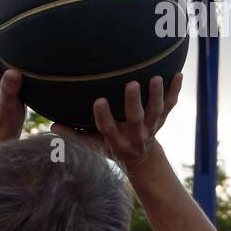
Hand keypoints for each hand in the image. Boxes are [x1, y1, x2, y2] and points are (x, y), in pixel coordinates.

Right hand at [51, 74, 182, 171]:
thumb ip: (74, 135)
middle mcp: (135, 135)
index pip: (108, 129)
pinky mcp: (162, 118)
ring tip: (156, 77)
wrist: (141, 157)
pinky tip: (179, 74)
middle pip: (135, 118)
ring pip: (155, 111)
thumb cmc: (110, 145)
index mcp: (116, 140)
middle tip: (132, 84)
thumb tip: (51, 127)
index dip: (103, 116)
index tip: (99, 101)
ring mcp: (151, 126)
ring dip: (156, 94)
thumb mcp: (93, 145)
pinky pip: (170, 104)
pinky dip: (175, 90)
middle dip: (134, 102)